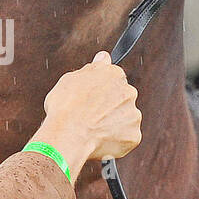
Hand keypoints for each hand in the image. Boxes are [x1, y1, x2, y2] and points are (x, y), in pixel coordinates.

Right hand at [28, 51, 141, 177]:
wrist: (68, 135)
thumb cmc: (65, 106)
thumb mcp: (71, 79)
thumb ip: (93, 68)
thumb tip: (104, 56)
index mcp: (114, 75)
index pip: (114, 79)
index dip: (100, 91)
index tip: (90, 100)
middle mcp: (129, 92)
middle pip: (122, 99)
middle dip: (110, 107)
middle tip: (90, 117)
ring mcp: (133, 115)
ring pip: (125, 119)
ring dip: (114, 124)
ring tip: (93, 131)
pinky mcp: (133, 137)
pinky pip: (126, 139)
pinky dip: (115, 142)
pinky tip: (99, 142)